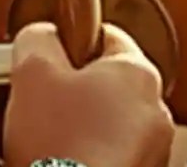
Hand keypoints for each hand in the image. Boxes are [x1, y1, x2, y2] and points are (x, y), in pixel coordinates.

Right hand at [3, 22, 174, 166]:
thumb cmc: (60, 149)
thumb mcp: (31, 72)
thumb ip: (37, 37)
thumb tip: (40, 35)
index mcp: (136, 72)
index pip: (103, 33)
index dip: (67, 40)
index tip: (47, 53)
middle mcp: (155, 109)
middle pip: (104, 81)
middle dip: (71, 88)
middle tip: (39, 100)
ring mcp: (152, 149)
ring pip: (106, 120)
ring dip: (79, 124)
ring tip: (47, 138)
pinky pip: (109, 153)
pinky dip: (86, 154)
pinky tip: (60, 161)